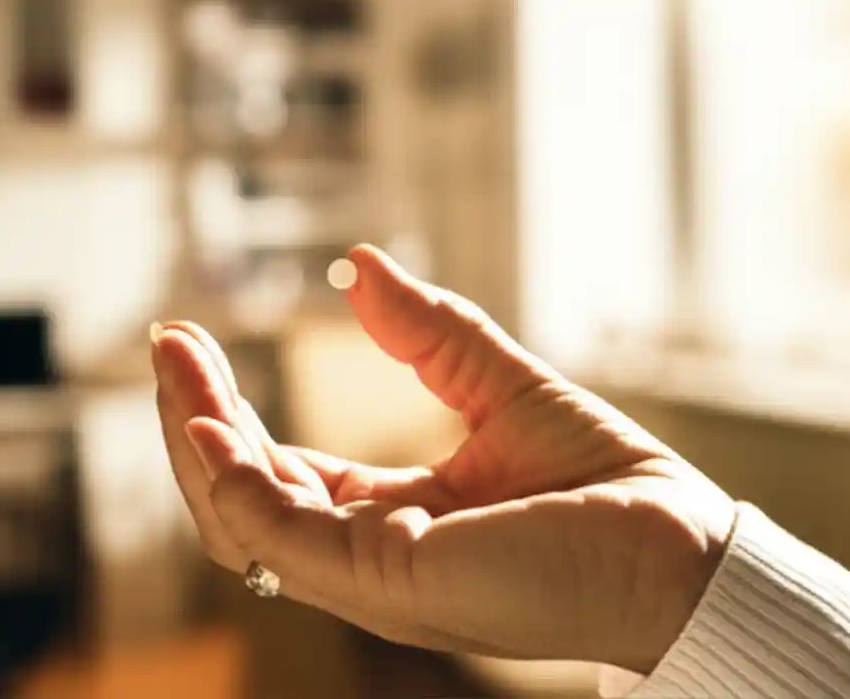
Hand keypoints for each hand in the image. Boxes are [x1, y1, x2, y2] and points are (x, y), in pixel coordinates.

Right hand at [152, 245, 735, 672]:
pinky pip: (286, 537)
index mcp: (392, 520)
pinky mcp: (393, 581)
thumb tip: (358, 266)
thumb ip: (426, 335)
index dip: (229, 411)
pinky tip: (208, 422)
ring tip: (176, 364)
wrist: (682, 550)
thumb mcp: (498, 387)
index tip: (193, 341)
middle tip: (167, 342)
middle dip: (196, 419)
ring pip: (247, 519)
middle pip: (246, 496)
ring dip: (199, 440)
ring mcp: (374, 578)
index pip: (282, 471)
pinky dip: (236, 483)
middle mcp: (370, 558)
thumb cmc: (609, 486)